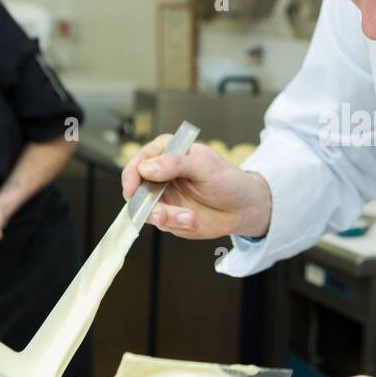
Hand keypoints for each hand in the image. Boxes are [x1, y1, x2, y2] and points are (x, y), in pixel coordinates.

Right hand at [120, 134, 271, 238]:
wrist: (243, 207)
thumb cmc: (227, 179)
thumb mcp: (205, 165)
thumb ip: (175, 163)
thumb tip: (146, 167)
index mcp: (167, 152)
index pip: (139, 160)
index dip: (131, 175)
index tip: (132, 189)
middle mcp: (160, 174)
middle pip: (136, 189)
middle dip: (147, 205)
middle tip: (163, 215)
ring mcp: (163, 197)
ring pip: (146, 210)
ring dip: (165, 217)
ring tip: (189, 218)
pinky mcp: (168, 216)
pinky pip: (161, 223)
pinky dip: (176, 224)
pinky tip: (192, 220)